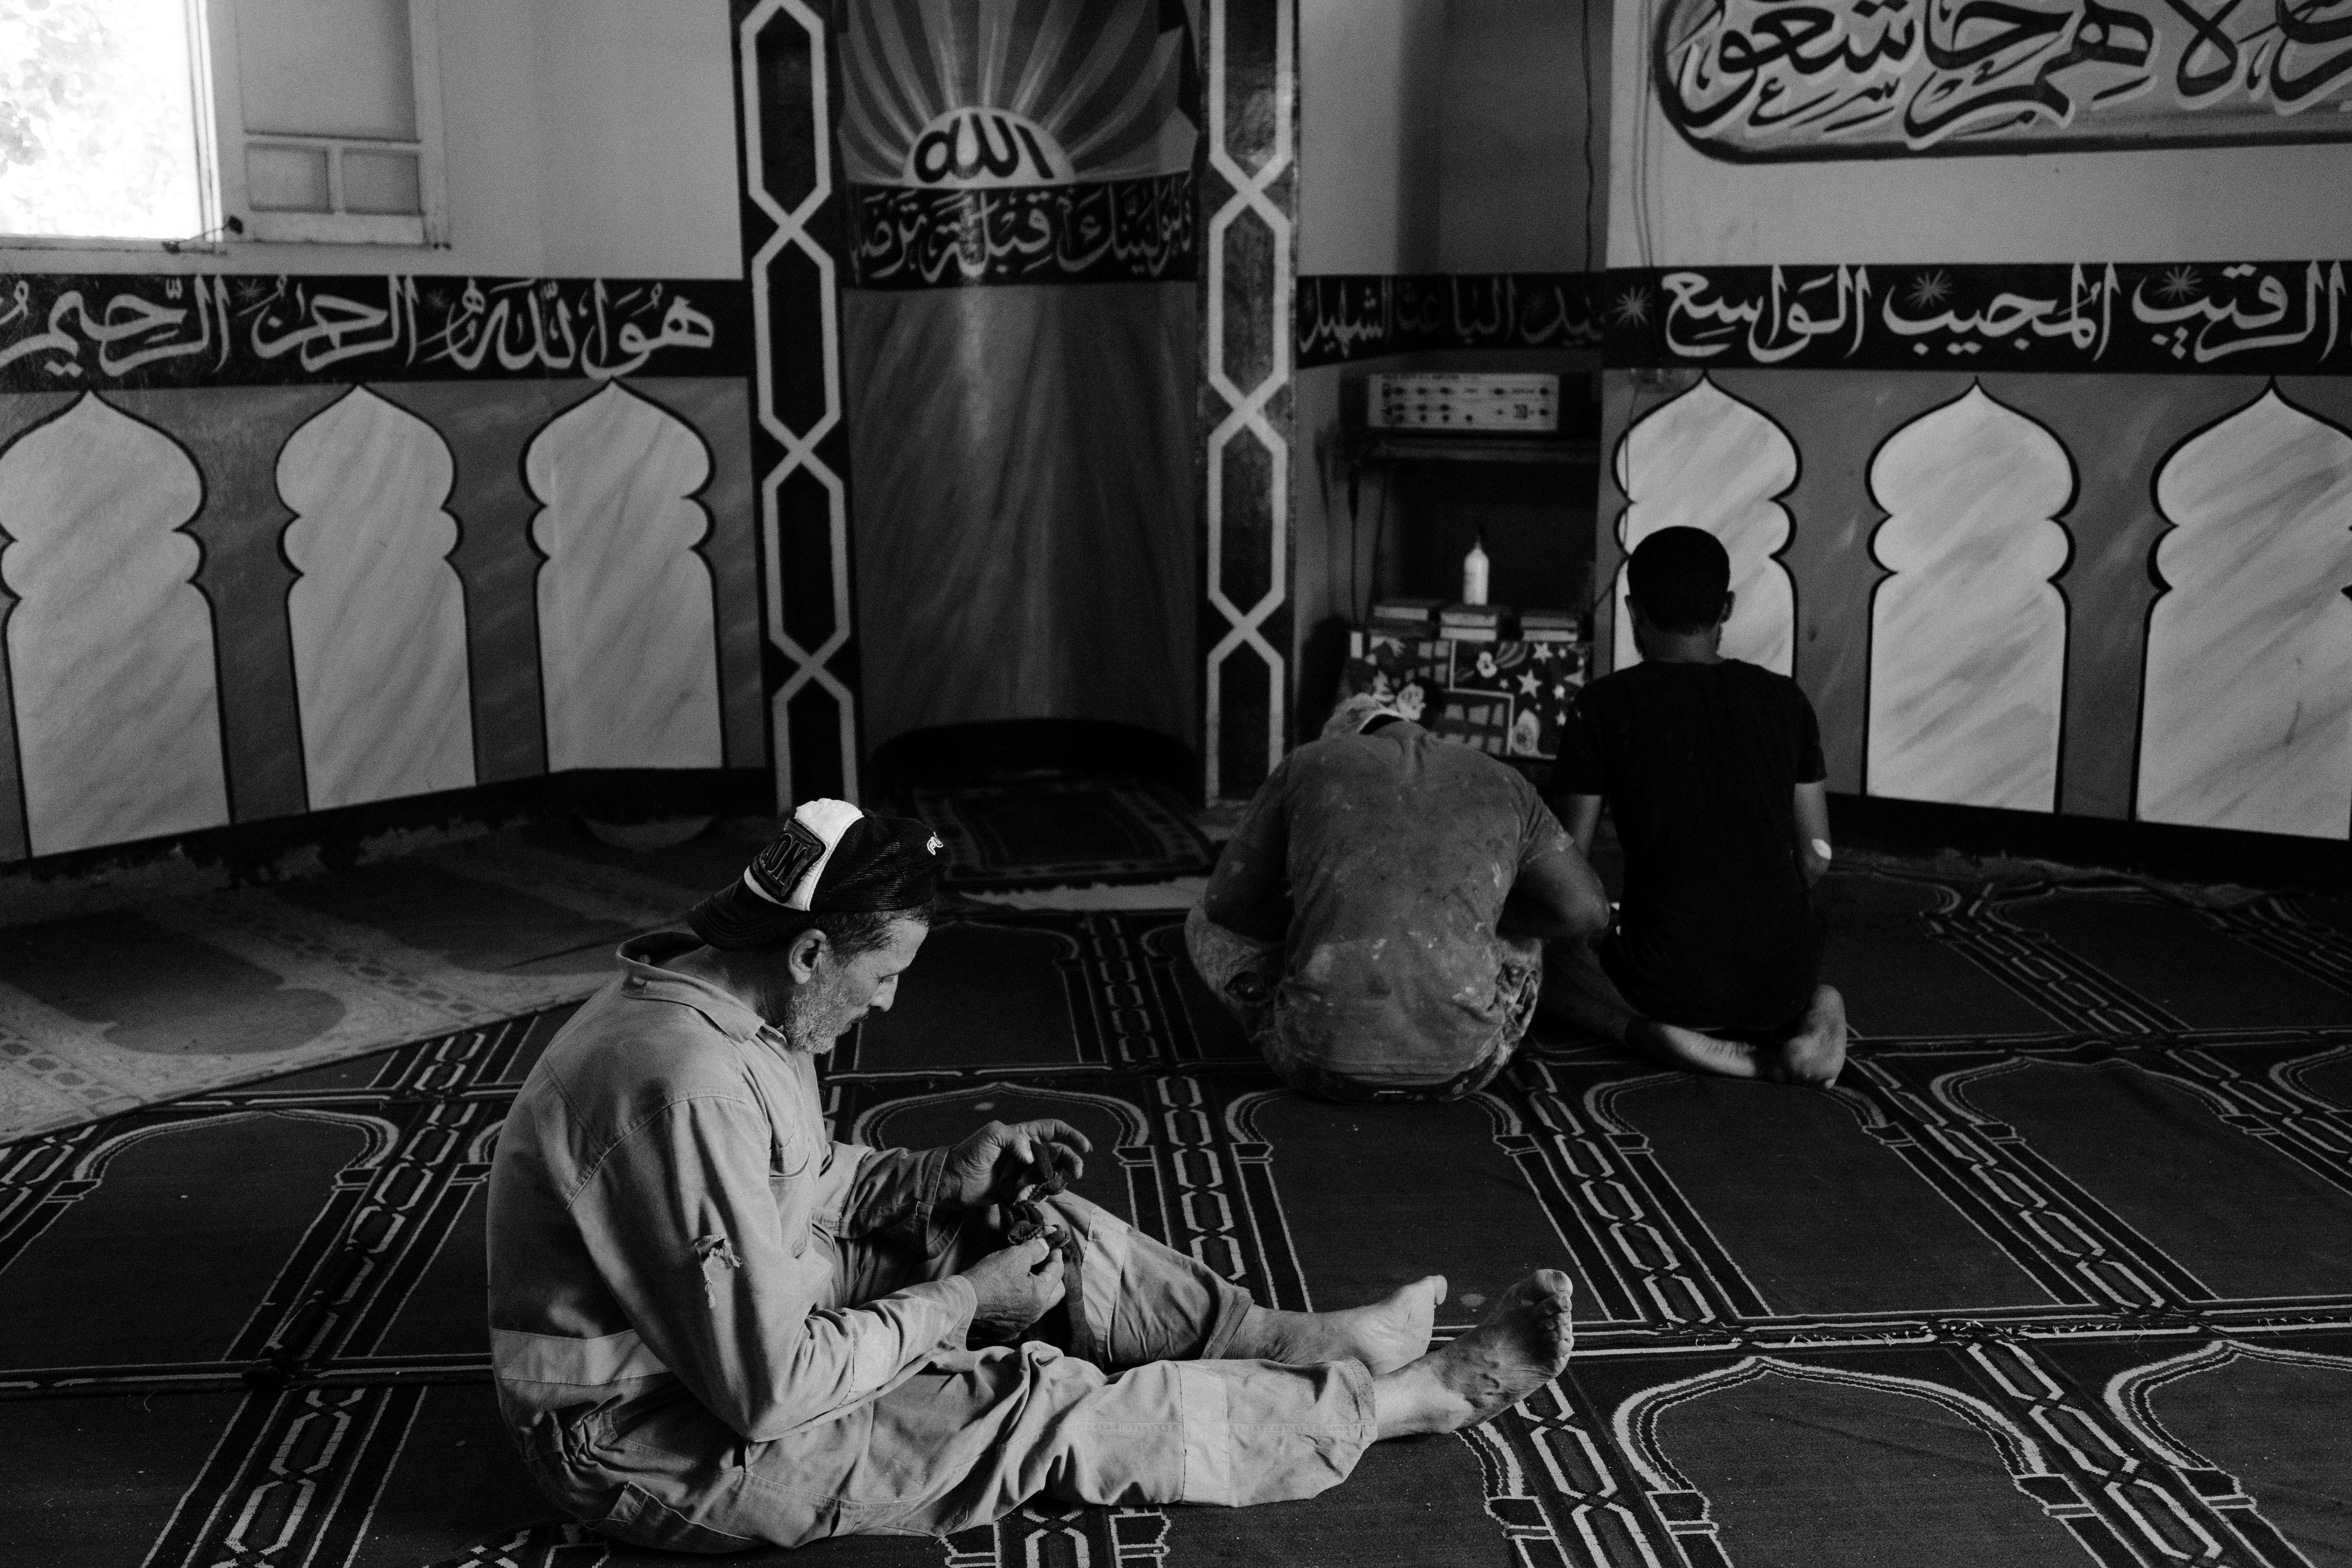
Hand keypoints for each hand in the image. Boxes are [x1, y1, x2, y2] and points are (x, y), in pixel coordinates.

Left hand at [945, 1119, 1091, 1209]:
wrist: (954, 1181)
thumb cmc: (970, 1153)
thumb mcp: (991, 1135)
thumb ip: (1015, 1139)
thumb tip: (1032, 1156)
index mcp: (1024, 1135)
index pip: (1054, 1130)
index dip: (1072, 1136)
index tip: (1085, 1147)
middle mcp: (1027, 1153)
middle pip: (1059, 1154)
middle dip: (1071, 1162)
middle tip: (1076, 1173)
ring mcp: (1023, 1173)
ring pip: (1051, 1175)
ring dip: (1056, 1181)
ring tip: (1049, 1186)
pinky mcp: (1018, 1191)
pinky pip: (1038, 1193)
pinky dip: (1040, 1195)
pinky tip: (1031, 1196)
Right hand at [957, 1234, 1065, 1341]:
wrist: (963, 1302)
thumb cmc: (989, 1277)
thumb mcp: (1015, 1255)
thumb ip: (1036, 1249)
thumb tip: (1047, 1245)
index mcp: (1041, 1295)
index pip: (1057, 1272)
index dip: (1056, 1256)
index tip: (1053, 1246)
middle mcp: (1036, 1313)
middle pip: (1055, 1292)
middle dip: (1052, 1275)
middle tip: (1043, 1262)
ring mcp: (1022, 1324)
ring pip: (1040, 1304)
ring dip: (1038, 1289)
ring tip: (1028, 1275)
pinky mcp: (1008, 1330)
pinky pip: (1024, 1313)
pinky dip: (1024, 1301)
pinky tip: (1014, 1292)